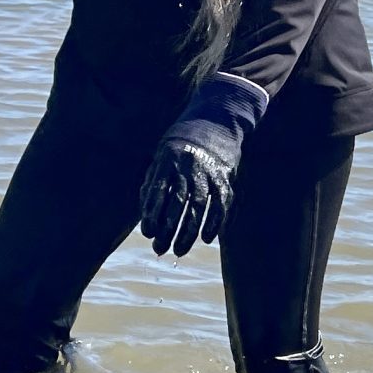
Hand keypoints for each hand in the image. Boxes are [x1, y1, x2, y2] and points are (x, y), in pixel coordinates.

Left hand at [138, 74, 265, 256]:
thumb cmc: (181, 143)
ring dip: (189, 232)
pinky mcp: (226, 178)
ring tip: (179, 251)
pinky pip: (221, 204)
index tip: (148, 233)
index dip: (152, 214)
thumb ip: (153, 183)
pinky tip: (207, 238)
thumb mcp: (162, 155)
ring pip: (200, 208)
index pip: (159, 192)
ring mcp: (210, 173)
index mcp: (169, 160)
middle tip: (160, 250)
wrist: (216, 120)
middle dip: (169, 230)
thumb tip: (146, 214)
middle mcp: (189, 167)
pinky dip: (215, 223)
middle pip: (178, 205)